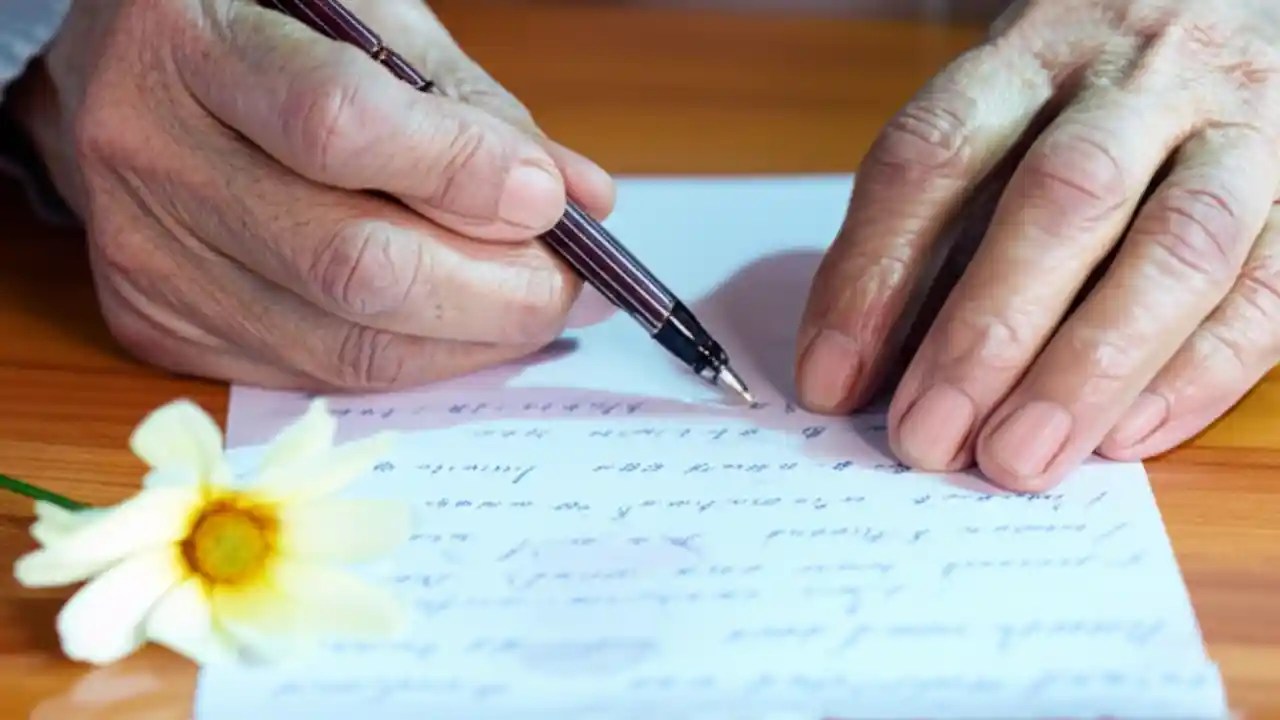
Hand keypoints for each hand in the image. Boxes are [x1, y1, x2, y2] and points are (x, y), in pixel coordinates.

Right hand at [8, 0, 613, 389]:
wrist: (127, 78)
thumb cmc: (264, 33)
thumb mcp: (372, 24)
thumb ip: (472, 108)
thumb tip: (580, 200)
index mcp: (194, 38)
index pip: (339, 126)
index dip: (462, 174)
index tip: (549, 200)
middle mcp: (150, 150)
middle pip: (351, 266)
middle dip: (496, 291)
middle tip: (569, 283)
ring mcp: (147, 252)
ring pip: (344, 343)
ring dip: (470, 339)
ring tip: (530, 305)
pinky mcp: (158, 323)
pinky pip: (317, 371)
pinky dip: (410, 357)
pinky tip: (452, 325)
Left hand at [796, 0, 1279, 490]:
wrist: (1233, 5)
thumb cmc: (1083, 97)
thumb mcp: (998, 125)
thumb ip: (938, 234)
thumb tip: (860, 372)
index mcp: (1031, 53)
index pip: (936, 153)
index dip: (874, 273)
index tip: (829, 379)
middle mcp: (1140, 79)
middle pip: (1064, 198)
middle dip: (986, 332)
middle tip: (926, 437)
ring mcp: (1242, 131)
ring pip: (1178, 246)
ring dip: (1091, 368)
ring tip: (1018, 459)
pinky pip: (1270, 289)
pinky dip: (1196, 373)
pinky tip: (1125, 439)